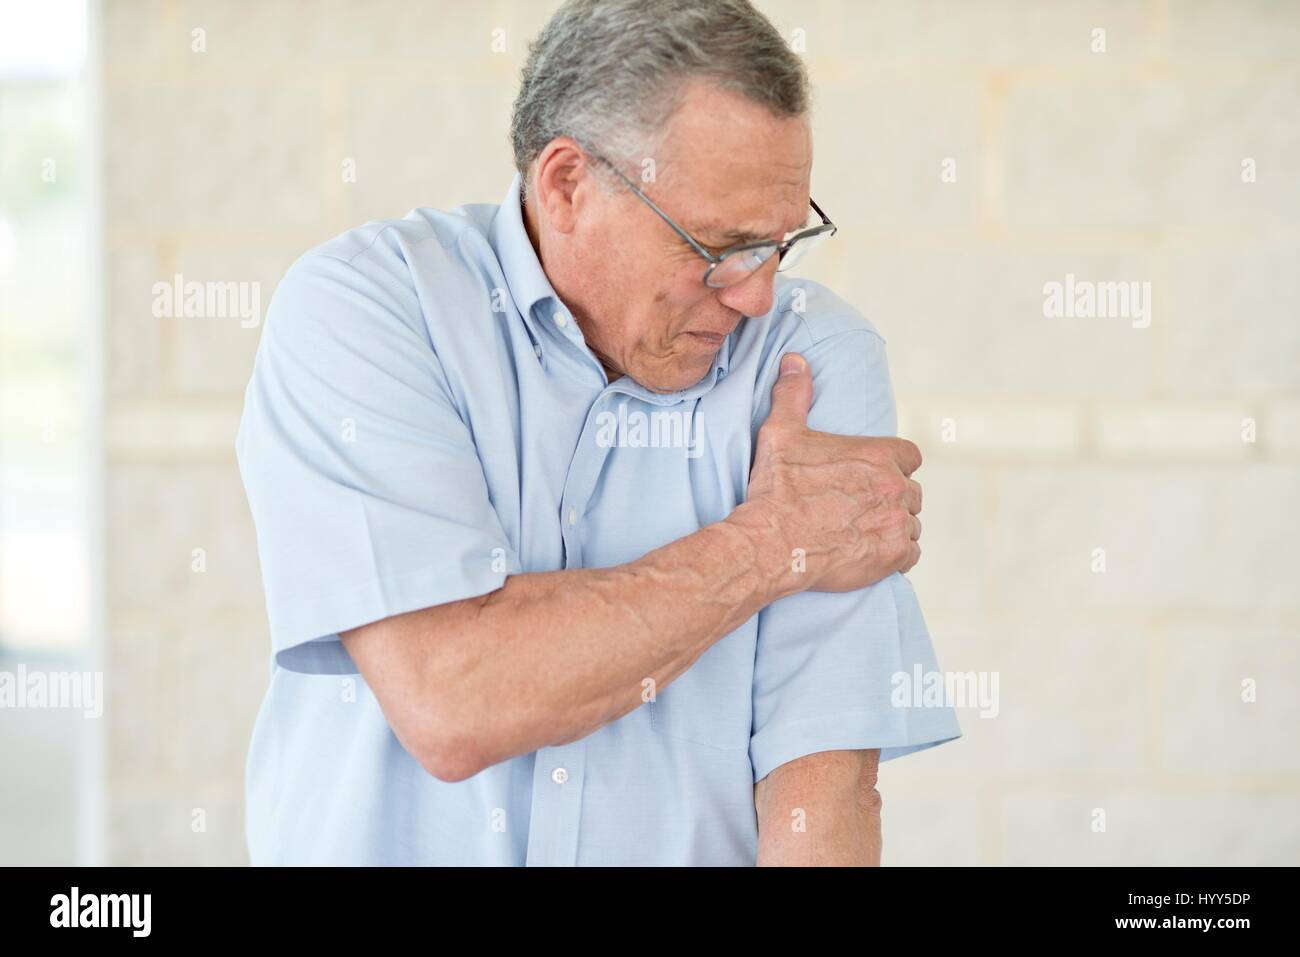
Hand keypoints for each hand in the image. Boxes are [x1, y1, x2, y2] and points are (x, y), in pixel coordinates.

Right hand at [732, 352, 922, 598]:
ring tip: (863, 532)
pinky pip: (911, 554)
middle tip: (861, 508)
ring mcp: (897, 522)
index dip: (894, 466)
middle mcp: (895, 486)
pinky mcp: (893, 556)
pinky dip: (896, 555)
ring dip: (893, 526)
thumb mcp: (781, 433)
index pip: (910, 456)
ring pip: (911, 523)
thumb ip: (794, 394)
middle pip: (911, 491)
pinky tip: (872, 552)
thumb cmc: (776, 489)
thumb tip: (795, 360)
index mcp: (878, 455)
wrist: (771, 544)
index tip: (873, 477)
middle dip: (891, 499)